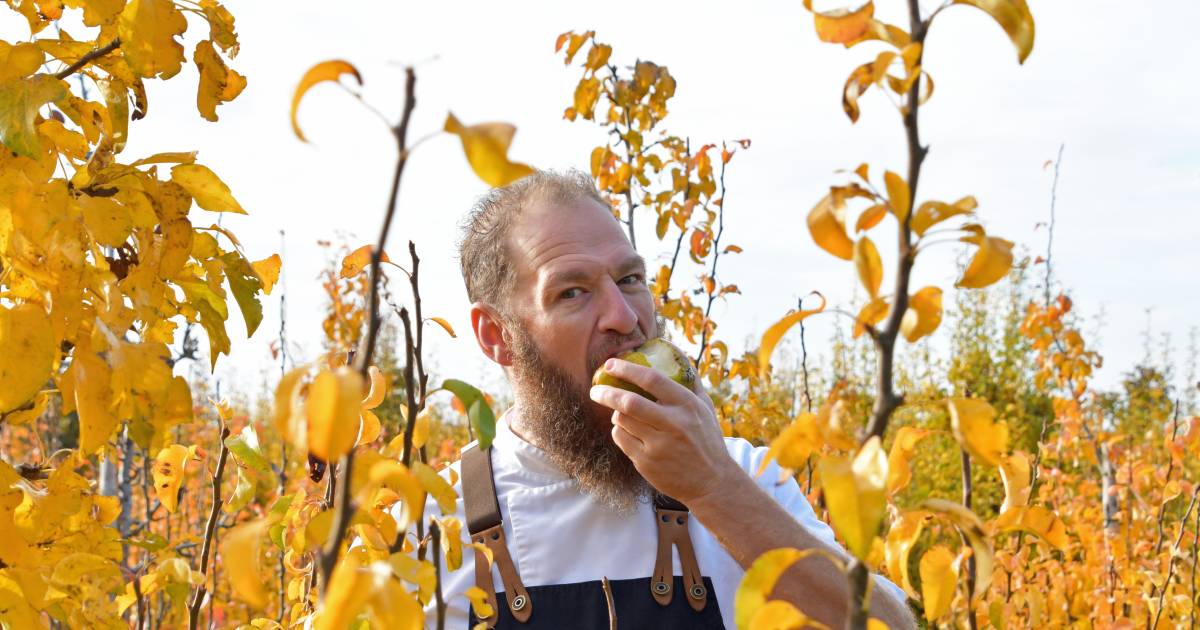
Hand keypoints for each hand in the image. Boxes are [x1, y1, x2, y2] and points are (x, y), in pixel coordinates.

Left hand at [589, 357, 738, 505]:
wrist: (712, 483)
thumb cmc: (707, 440)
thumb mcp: (705, 408)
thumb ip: (690, 382)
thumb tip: (674, 352)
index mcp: (687, 405)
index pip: (652, 379)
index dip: (627, 369)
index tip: (611, 364)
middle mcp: (673, 424)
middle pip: (629, 401)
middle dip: (606, 392)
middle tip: (595, 389)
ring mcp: (658, 445)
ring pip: (622, 420)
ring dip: (616, 413)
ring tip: (620, 412)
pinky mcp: (646, 463)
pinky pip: (621, 439)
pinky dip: (618, 431)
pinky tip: (626, 430)